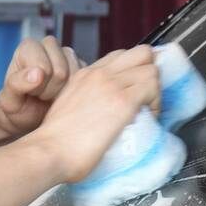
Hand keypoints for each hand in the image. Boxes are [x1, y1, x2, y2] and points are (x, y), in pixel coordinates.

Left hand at [0, 36, 82, 136]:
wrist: (31, 117)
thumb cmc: (18, 106)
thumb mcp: (10, 100)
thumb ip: (17, 84)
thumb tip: (38, 73)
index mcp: (28, 47)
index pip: (43, 67)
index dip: (37, 86)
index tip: (29, 92)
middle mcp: (49, 44)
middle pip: (61, 72)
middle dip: (50, 91)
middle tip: (40, 96)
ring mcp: (68, 53)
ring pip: (76, 77)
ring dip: (63, 93)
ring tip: (50, 95)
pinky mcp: (82, 65)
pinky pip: (87, 81)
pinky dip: (74, 93)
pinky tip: (62, 95)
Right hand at [26, 44, 160, 183]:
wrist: (49, 151)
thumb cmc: (55, 142)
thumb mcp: (68, 108)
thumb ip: (86, 100)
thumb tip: (103, 110)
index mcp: (84, 75)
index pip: (121, 56)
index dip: (134, 71)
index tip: (135, 90)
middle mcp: (99, 74)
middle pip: (142, 53)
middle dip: (150, 73)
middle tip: (146, 97)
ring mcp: (112, 85)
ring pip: (152, 70)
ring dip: (155, 91)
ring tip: (146, 111)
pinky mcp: (123, 101)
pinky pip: (154, 88)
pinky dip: (156, 104)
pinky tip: (145, 119)